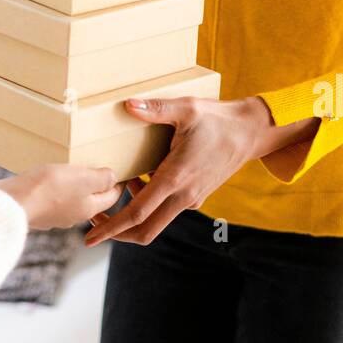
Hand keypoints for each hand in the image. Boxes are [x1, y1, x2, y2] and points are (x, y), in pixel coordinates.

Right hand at [0, 164, 123, 229]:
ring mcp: (55, 215)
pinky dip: (56, 189)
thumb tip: (113, 178)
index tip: (119, 170)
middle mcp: (75, 216)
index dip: (117, 182)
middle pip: (92, 199)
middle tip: (96, 166)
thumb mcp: (83, 178)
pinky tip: (50, 178)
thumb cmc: (50, 189)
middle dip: (96, 185)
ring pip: (72, 199)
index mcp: (90, 208)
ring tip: (73, 169)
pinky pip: (53, 198)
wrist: (14, 202)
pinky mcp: (38, 210)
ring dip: (75, 186)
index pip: (112, 196)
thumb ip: (102, 178)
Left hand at [83, 94, 272, 247]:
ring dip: (134, 214)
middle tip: (94, 225)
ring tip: (117, 188)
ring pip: (157, 221)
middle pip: (145, 231)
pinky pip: (168, 209)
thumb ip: (155, 109)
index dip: (111, 228)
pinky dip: (150, 203)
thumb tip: (127, 105)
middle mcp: (184, 195)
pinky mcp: (197, 196)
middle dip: (117, 233)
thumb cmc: (219, 119)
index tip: (91, 237)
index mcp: (176, 178)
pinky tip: (141, 179)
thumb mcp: (186, 108)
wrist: (251, 131)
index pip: (137, 214)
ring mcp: (192, 198)